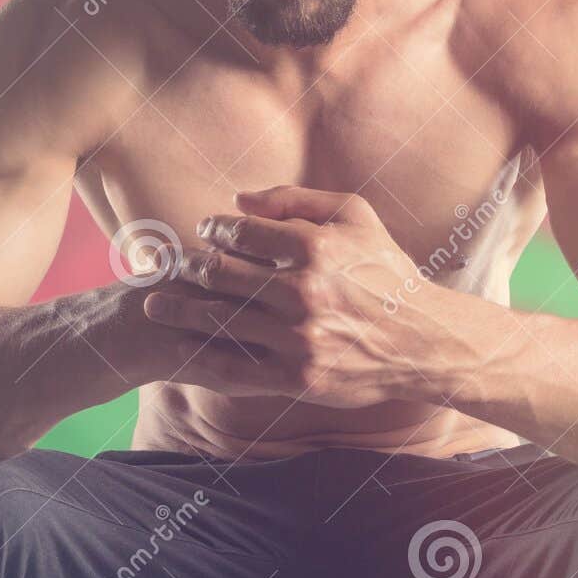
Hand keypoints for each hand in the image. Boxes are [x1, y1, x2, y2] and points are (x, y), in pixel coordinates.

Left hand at [142, 186, 458, 406]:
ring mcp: (298, 338)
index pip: (240, 232)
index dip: (213, 230)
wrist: (423, 342)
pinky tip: (181, 349)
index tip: (203, 231)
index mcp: (315, 247)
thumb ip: (295, 199)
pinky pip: (234, 368)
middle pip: (219, 275)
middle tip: (163, 265)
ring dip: (179, 312)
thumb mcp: (356, 215)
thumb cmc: (388, 272)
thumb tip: (236, 200)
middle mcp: (303, 292)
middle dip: (184, 268)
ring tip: (154, 305)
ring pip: (219, 321)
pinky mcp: (297, 378)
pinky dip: (201, 357)